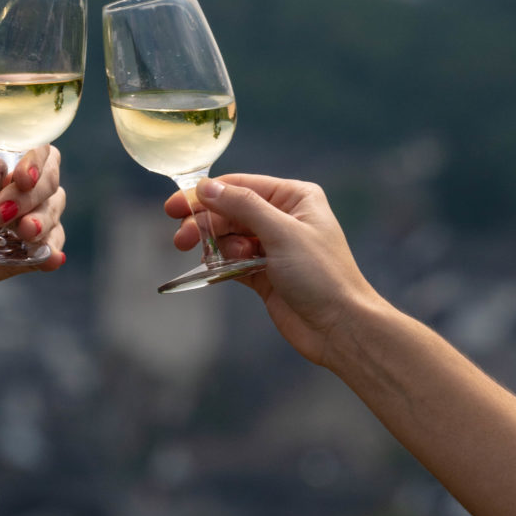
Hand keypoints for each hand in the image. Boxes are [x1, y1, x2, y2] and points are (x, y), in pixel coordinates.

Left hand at [0, 134, 65, 325]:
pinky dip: (51, 252)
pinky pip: (49, 247)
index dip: (35, 159)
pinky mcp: (26, 247)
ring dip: (44, 221)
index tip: (21, 177)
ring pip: (53, 209)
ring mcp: (24, 213)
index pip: (33, 145)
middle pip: (49, 177)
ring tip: (23, 233)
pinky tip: (50, 258)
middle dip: (31, 195)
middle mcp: (16, 180)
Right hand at [164, 174, 380, 364]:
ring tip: (211, 260)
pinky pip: (232, 261)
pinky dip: (222, 264)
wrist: (340, 328)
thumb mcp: (281, 233)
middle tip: (181, 240)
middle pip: (230, 212)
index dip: (206, 195)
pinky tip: (216, 269)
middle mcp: (284, 218)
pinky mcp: (264, 273)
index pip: (240, 187)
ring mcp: (273, 246)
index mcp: (295, 198)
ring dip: (216, 247)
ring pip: (228, 237)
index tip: (174, 206)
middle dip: (206, 224)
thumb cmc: (321, 275)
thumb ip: (242, 206)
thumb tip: (207, 187)